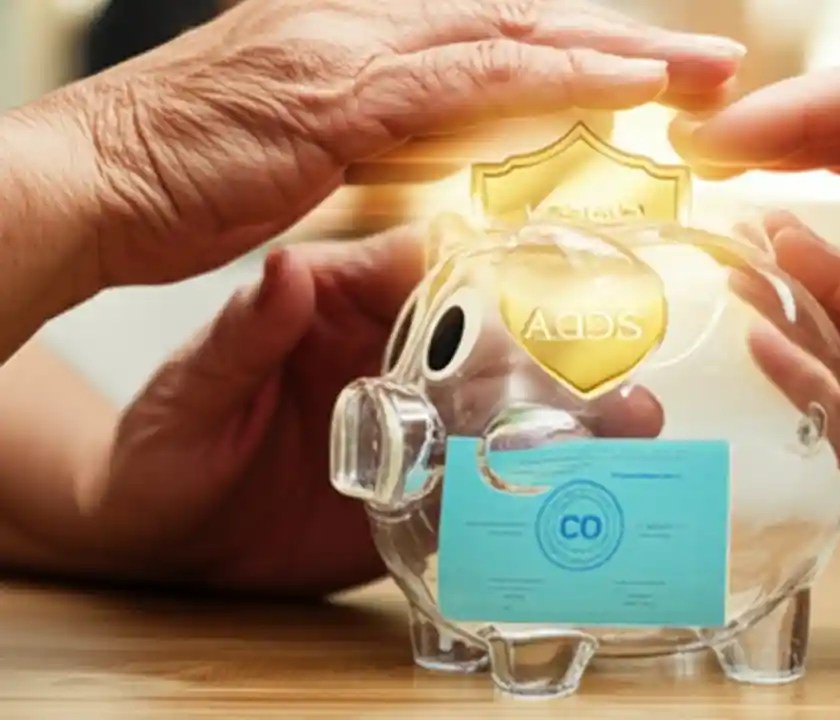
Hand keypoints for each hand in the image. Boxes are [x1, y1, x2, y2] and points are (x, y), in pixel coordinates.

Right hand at [34, 0, 741, 290]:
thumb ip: (387, 142)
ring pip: (510, 38)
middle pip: (521, 23)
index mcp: (360, 37)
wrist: (88, 185)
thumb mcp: (307, 148)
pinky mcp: (336, 96)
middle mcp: (363, 24)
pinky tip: (619, 89)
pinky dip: (552, 80)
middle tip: (712, 63)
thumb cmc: (187, 175)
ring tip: (698, 71)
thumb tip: (452, 163)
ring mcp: (350, 50)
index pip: (493, 34)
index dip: (580, 50)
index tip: (655, 72)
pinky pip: (468, 81)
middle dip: (623, 43)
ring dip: (612, 54)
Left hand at [75, 228, 660, 597]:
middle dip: (562, 335)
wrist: (174, 542)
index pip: (422, 263)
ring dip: (576, 405)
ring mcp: (419, 419)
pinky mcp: (430, 484)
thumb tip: (285, 270)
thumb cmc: (169, 449)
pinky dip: (549, 475)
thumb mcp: (192, 394)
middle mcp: (393, 352)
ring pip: (510, 398)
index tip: (551, 252)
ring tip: (635, 416)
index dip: (483, 252)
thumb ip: (240, 338)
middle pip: (490, 327)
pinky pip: (497, 472)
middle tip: (620, 347)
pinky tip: (599, 476)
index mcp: (339, 303)